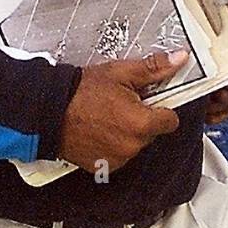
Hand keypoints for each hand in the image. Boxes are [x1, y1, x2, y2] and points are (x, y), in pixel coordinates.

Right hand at [57, 51, 186, 172]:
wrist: (49, 110)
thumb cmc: (81, 92)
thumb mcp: (121, 73)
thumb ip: (154, 68)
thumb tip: (178, 60)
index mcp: (142, 123)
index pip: (171, 120)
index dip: (161, 108)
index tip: (150, 101)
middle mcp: (132, 145)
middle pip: (151, 132)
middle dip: (141, 119)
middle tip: (121, 104)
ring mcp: (118, 158)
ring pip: (134, 144)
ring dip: (126, 133)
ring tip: (106, 116)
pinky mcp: (103, 166)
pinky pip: (118, 155)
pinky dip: (111, 144)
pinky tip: (98, 129)